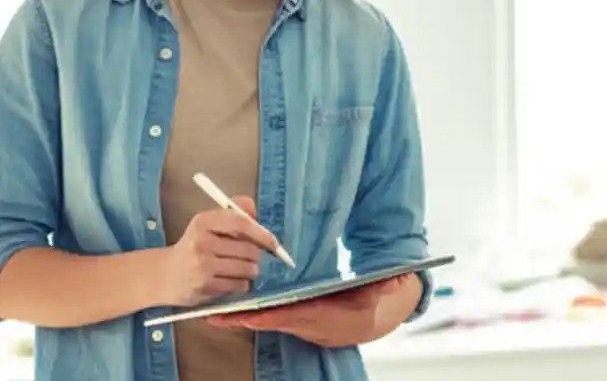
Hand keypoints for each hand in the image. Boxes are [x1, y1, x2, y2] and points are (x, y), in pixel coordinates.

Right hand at [157, 195, 276, 306]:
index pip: (241, 224)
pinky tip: (228, 280)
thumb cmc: (193, 246)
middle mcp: (202, 242)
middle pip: (249, 250)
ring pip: (247, 269)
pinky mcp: (203, 287)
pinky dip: (240, 284)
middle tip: (248, 258)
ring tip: (238, 269)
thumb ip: (234, 214)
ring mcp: (202, 266)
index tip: (273, 244)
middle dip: (255, 256)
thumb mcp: (208, 225)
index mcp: (204, 221)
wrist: (162, 275)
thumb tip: (254, 210)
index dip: (262, 234)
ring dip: (249, 271)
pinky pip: (238, 286)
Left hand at [208, 273, 417, 346]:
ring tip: (217, 314)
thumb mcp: (381, 292)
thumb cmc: (376, 303)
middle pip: (271, 322)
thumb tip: (394, 277)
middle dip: (242, 321)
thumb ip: (385, 285)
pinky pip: (275, 322)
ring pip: (270, 324)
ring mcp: (305, 328)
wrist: (377, 322)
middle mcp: (310, 326)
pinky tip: (239, 312)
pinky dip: (256, 318)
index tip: (239, 314)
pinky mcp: (301, 326)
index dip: (263, 315)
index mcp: (324, 316)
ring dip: (245, 320)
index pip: (289, 315)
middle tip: (212, 317)